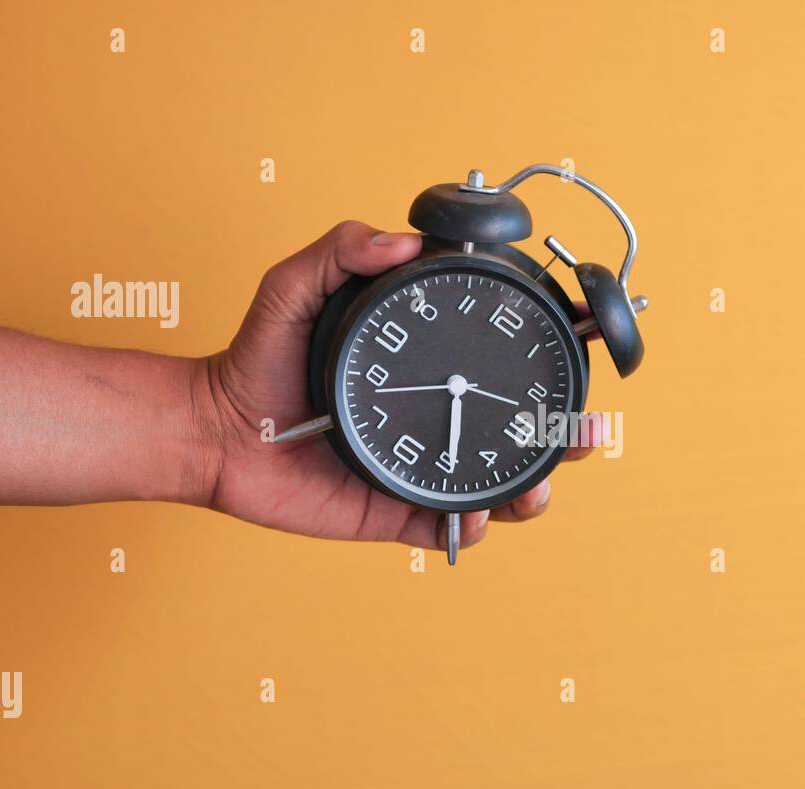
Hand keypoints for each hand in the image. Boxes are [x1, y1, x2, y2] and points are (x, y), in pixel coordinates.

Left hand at [196, 221, 599, 553]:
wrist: (214, 431)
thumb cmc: (258, 358)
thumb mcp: (295, 288)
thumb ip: (341, 250)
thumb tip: (402, 242)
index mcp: (428, 368)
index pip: (502, 361)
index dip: (554, 353)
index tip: (589, 338)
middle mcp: (435, 417)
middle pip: (520, 432)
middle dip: (565, 436)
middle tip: (583, 432)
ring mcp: (419, 467)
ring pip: (498, 486)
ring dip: (532, 490)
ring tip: (535, 486)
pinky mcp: (394, 512)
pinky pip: (446, 529)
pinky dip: (470, 529)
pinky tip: (471, 517)